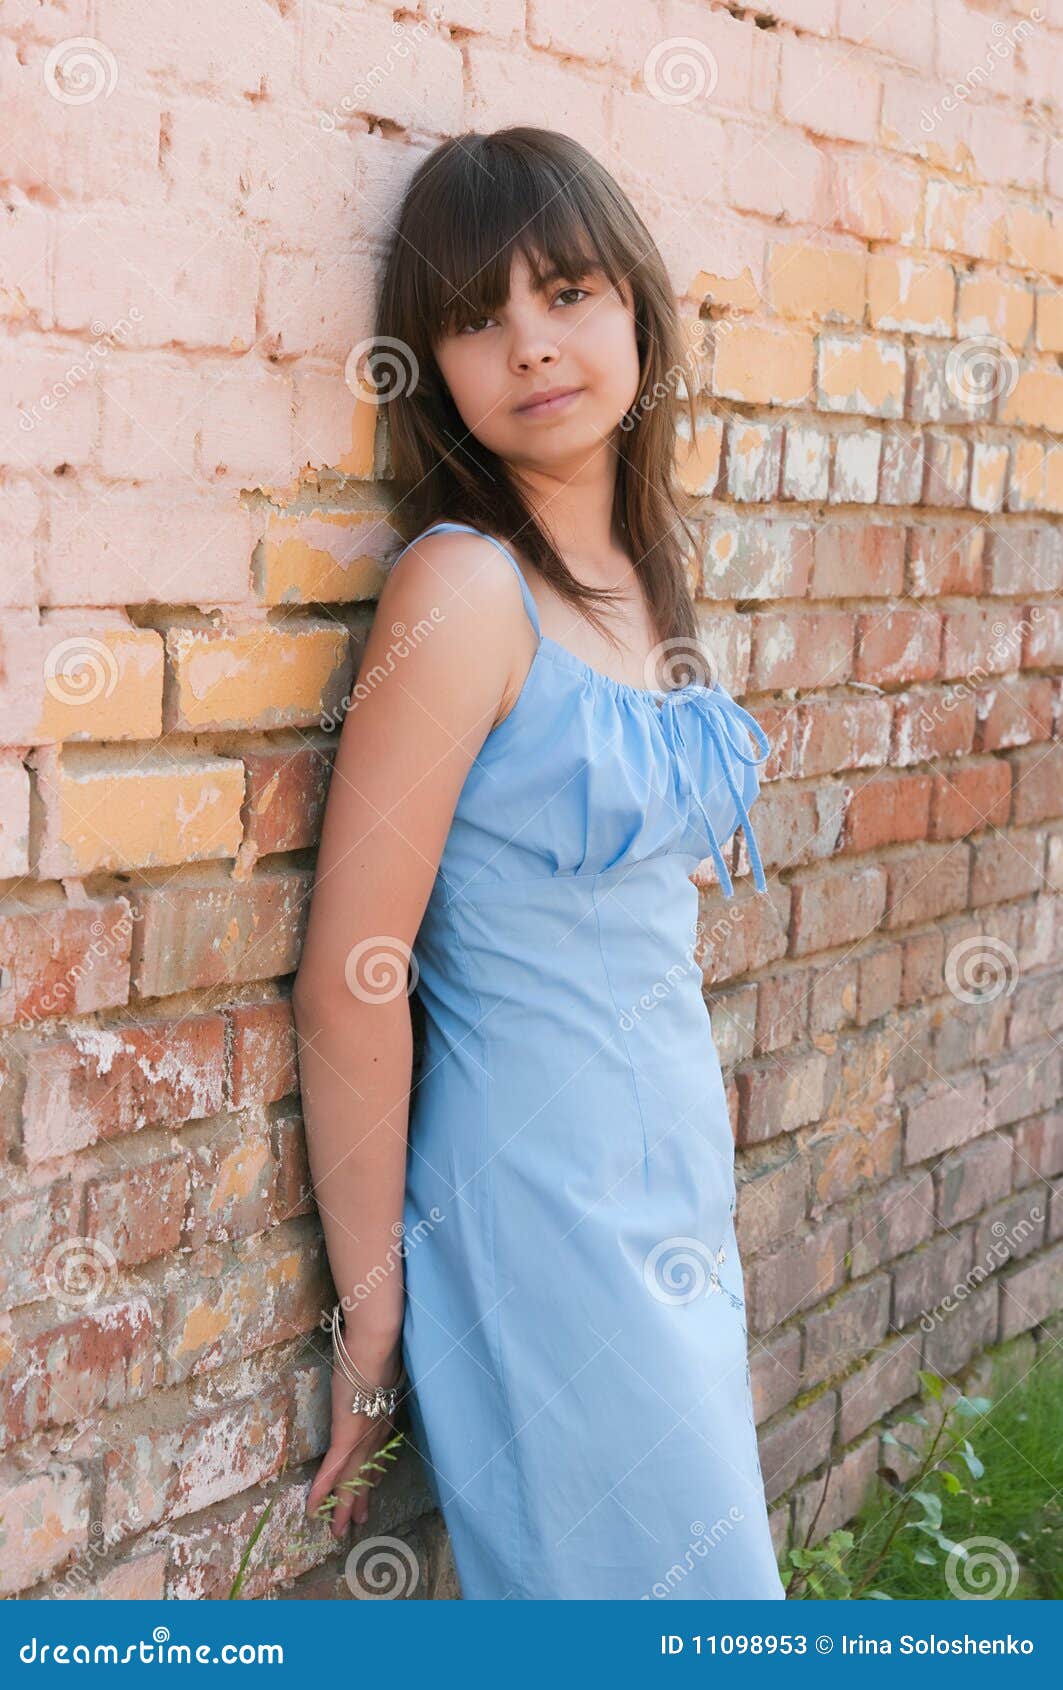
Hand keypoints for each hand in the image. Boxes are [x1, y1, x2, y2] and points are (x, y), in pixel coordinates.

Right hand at [306, 1351, 403, 1538]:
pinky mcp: (347, 1437)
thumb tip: (375, 1373)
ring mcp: (362, 1437)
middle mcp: (376, 1433)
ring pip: (350, 1480)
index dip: (373, 1473)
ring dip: (342, 1506)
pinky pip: (332, 1470)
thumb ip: (377, 1378)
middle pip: (366, 1473)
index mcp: (384, 1417)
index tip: (371, 1485)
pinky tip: (312, 1507)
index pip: (377, 1453)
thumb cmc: (378, 1347)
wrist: (377, 1345)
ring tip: (337, 1530)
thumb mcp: (381, 1368)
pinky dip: (322, 1490)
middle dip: (360, 1498)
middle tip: (357, 1521)